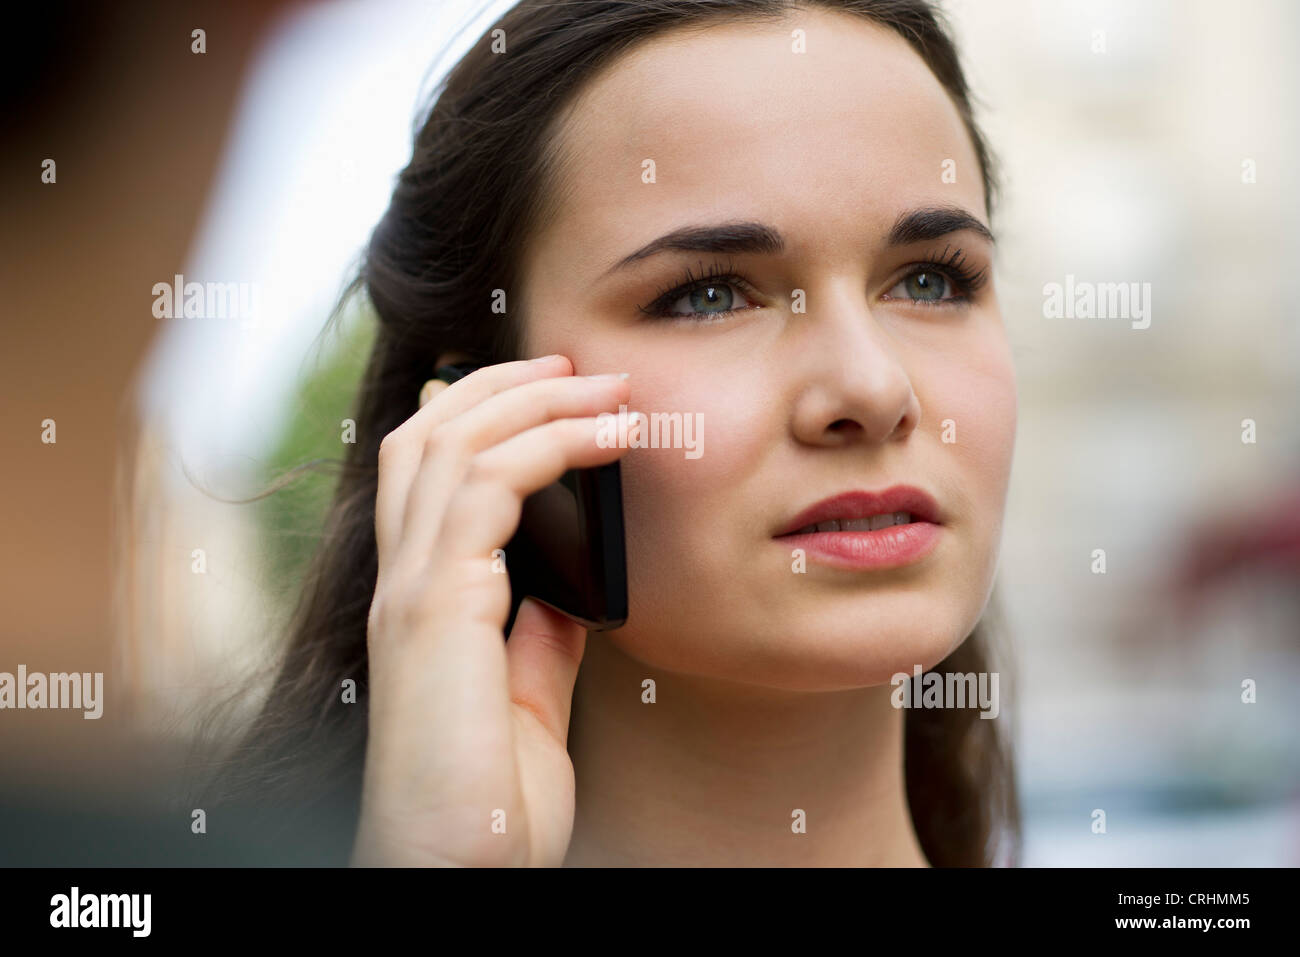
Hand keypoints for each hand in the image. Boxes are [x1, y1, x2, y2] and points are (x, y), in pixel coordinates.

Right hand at [350, 355, 630, 865]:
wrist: (456, 872)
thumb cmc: (488, 808)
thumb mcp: (530, 703)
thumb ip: (540, 637)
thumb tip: (571, 588)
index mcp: (422, 600)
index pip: (427, 470)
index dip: (484, 414)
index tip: (559, 393)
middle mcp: (402, 582)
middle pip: (429, 434)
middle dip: (506, 384)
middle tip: (582, 365)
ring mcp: (411, 591)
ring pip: (452, 442)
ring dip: (535, 399)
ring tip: (605, 386)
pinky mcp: (435, 609)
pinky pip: (486, 488)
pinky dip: (550, 445)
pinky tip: (607, 438)